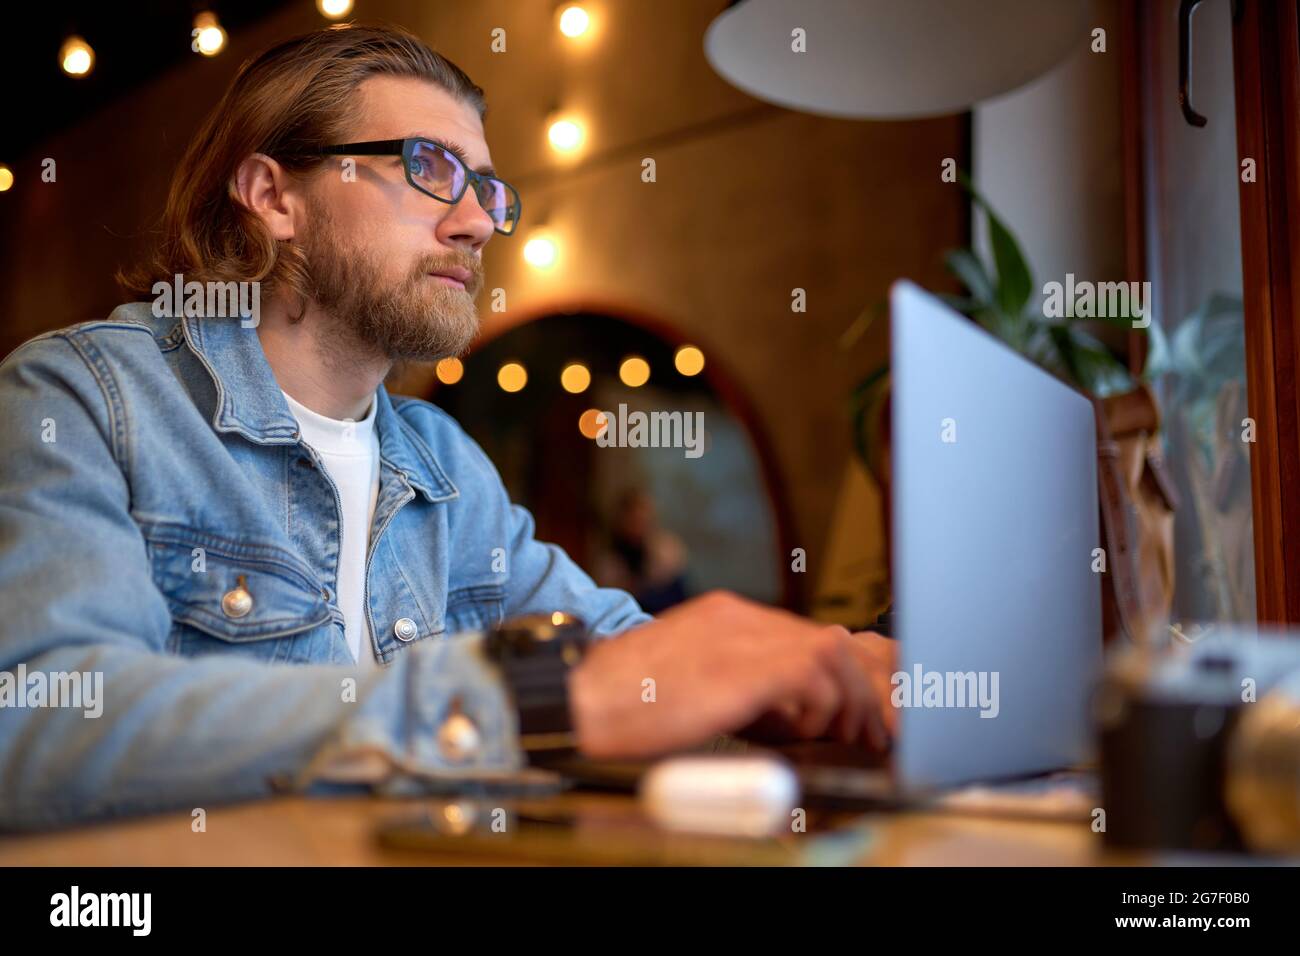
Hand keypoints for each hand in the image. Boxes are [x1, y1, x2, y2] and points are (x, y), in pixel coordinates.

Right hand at [567, 591, 897, 759]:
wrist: (573, 702)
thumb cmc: (618, 706)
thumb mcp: (688, 686)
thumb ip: (734, 686)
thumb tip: (783, 715)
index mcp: (723, 618)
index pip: (805, 636)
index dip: (837, 677)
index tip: (848, 712)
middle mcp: (736, 616)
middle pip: (828, 639)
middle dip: (856, 688)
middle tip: (863, 728)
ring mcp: (737, 635)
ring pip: (831, 652)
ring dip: (847, 698)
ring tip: (843, 733)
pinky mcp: (738, 666)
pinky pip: (813, 674)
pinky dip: (823, 706)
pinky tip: (807, 731)